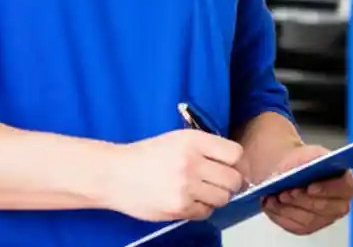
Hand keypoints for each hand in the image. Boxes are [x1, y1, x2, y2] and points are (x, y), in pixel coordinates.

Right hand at [102, 129, 245, 222]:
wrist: (115, 174)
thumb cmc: (145, 156)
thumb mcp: (176, 139)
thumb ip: (205, 148)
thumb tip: (236, 165)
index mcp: (192, 141)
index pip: (235, 154)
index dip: (236, 162)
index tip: (231, 167)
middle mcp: (192, 162)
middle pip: (234, 179)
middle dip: (229, 182)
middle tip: (217, 182)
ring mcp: (186, 186)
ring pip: (223, 198)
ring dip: (215, 196)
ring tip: (199, 191)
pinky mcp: (179, 207)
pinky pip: (206, 211)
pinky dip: (200, 208)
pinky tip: (187, 199)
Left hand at [260, 145, 352, 234]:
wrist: (287, 169)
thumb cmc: (301, 162)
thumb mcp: (305, 154)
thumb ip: (307, 161)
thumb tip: (299, 171)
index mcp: (344, 181)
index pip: (344, 188)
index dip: (328, 189)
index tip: (310, 187)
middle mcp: (339, 204)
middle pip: (324, 207)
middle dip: (302, 200)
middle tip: (286, 192)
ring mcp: (324, 218)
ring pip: (308, 219)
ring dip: (289, 208)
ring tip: (274, 197)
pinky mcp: (307, 227)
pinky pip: (294, 226)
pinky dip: (280, 215)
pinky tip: (270, 204)